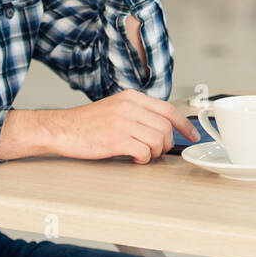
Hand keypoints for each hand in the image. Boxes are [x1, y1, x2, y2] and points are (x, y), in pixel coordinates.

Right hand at [54, 91, 199, 163]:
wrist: (62, 128)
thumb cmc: (87, 123)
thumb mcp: (116, 108)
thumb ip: (138, 113)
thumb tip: (163, 128)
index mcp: (132, 97)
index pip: (168, 109)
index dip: (184, 124)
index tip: (193, 134)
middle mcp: (130, 107)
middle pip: (166, 127)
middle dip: (166, 144)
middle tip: (156, 151)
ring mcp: (123, 122)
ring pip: (158, 140)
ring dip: (154, 153)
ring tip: (142, 154)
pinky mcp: (115, 139)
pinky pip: (144, 152)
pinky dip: (143, 159)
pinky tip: (133, 158)